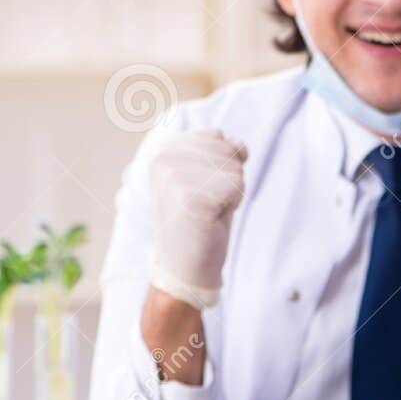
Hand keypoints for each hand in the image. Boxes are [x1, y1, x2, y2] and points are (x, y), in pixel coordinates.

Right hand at [147, 128, 248, 309]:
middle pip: (229, 150)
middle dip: (229, 178)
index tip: (202, 188)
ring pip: (235, 168)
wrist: (186, 262)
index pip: (219, 137)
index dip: (223, 166)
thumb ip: (224, 149)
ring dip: (230, 193)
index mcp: (163, 147)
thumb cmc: (203, 216)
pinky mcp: (189, 196)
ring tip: (207, 209)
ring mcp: (172, 175)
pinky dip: (232, 205)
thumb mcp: (211, 174)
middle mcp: (162, 156)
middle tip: (206, 201)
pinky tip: (210, 218)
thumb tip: (239, 144)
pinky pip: (236, 186)